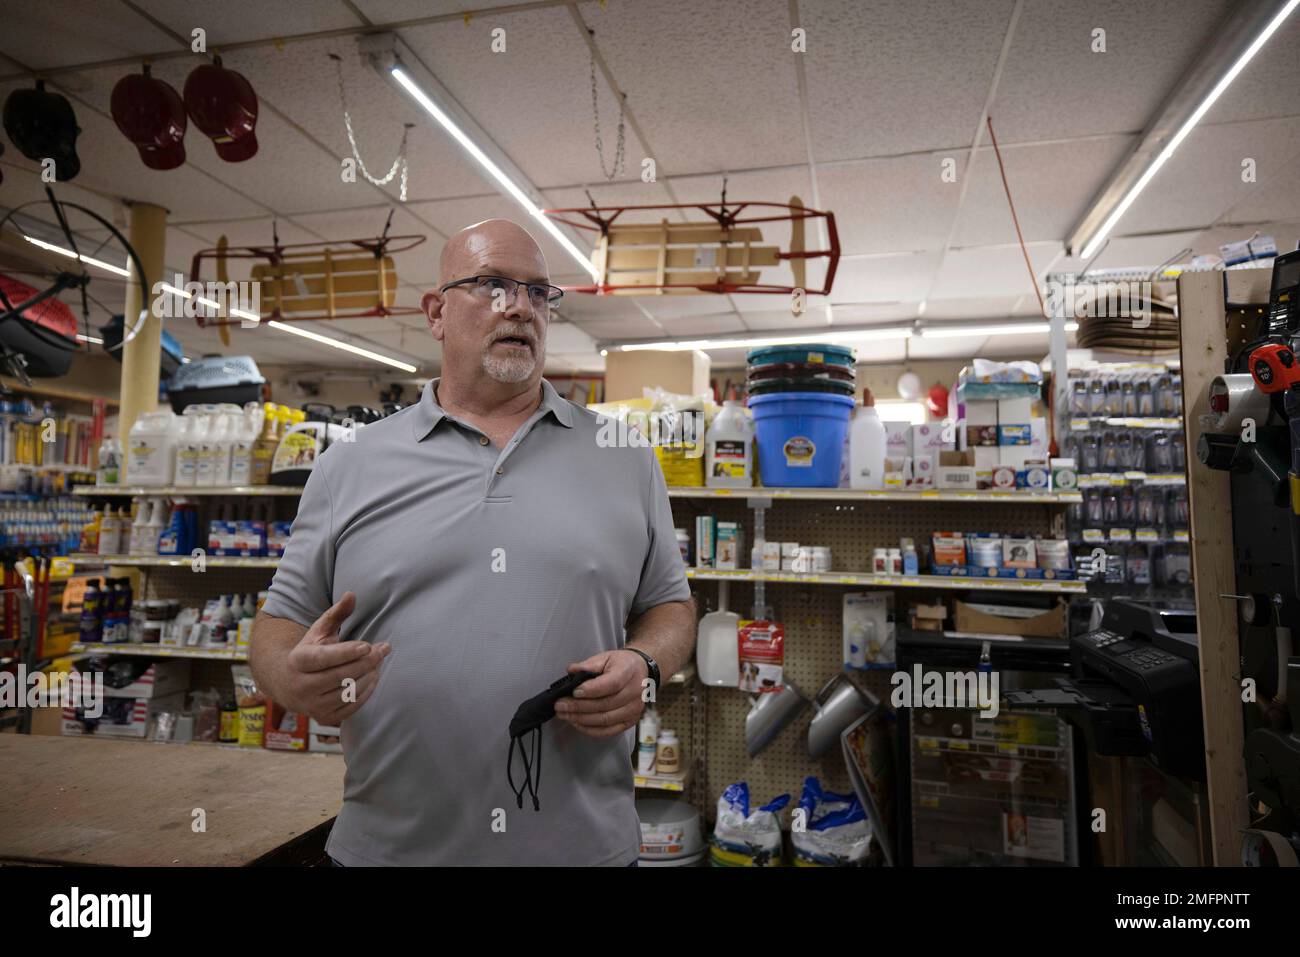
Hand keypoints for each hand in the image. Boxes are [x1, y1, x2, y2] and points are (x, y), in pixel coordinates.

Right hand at [282, 592, 390, 724]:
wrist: (287, 683)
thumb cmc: (309, 652)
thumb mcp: (318, 631)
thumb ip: (336, 614)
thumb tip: (352, 594)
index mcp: (297, 661)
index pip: (324, 659)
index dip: (347, 652)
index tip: (368, 645)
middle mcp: (301, 686)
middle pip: (340, 675)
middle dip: (367, 661)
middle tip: (384, 649)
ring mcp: (311, 705)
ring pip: (348, 691)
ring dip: (369, 676)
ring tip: (379, 662)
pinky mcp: (323, 718)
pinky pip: (351, 706)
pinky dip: (366, 692)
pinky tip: (373, 677)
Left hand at [553, 649, 649, 738]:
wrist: (640, 671)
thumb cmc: (621, 664)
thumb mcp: (605, 657)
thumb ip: (587, 665)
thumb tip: (571, 671)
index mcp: (629, 672)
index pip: (611, 684)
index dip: (591, 690)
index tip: (574, 692)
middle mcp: (635, 692)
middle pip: (605, 704)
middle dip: (578, 707)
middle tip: (560, 705)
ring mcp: (634, 709)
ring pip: (605, 719)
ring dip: (581, 719)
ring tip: (564, 714)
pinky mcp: (630, 721)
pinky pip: (608, 731)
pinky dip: (590, 729)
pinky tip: (576, 723)